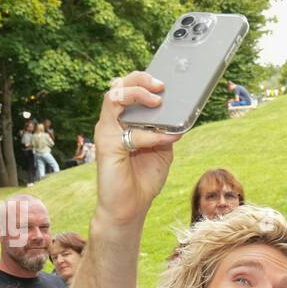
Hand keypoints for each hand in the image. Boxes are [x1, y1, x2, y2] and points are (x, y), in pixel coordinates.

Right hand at [95, 72, 182, 227]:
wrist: (129, 208)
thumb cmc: (143, 179)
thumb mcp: (162, 150)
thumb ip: (167, 131)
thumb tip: (180, 115)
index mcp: (124, 121)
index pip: (128, 89)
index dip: (143, 79)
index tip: (165, 81)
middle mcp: (112, 122)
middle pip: (117, 85)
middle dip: (139, 79)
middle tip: (161, 85)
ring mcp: (106, 131)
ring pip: (113, 96)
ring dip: (137, 93)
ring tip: (158, 99)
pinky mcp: (106, 144)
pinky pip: (127, 128)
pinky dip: (150, 132)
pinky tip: (166, 138)